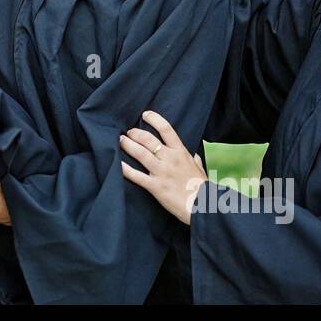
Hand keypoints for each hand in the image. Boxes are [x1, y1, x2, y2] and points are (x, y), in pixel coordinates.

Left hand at [118, 111, 207, 225]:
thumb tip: (192, 154)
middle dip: (135, 133)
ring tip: (119, 140)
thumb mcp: (200, 168)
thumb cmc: (202, 188)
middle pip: (148, 139)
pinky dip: (124, 168)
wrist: (204, 206)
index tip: (145, 114)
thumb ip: (194, 159)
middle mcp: (170, 159)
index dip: (154, 119)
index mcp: (181, 152)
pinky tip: (116, 163)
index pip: (166, 129)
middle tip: (128, 132)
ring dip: (127, 145)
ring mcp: (162, 172)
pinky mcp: (155, 186)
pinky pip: (136, 175)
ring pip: (140, 153)